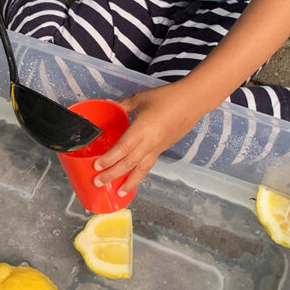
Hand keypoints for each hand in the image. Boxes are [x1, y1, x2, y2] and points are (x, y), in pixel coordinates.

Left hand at [93, 82, 205, 196]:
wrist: (193, 102)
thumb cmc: (166, 98)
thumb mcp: (140, 98)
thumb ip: (123, 105)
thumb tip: (109, 105)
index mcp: (141, 130)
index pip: (121, 149)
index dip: (108, 160)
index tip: (96, 167)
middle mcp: (149, 143)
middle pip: (128, 164)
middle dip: (112, 175)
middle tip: (98, 182)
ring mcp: (158, 148)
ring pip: (141, 169)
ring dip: (129, 182)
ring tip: (120, 192)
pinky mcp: (163, 149)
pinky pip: (149, 164)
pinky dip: (140, 174)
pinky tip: (134, 177)